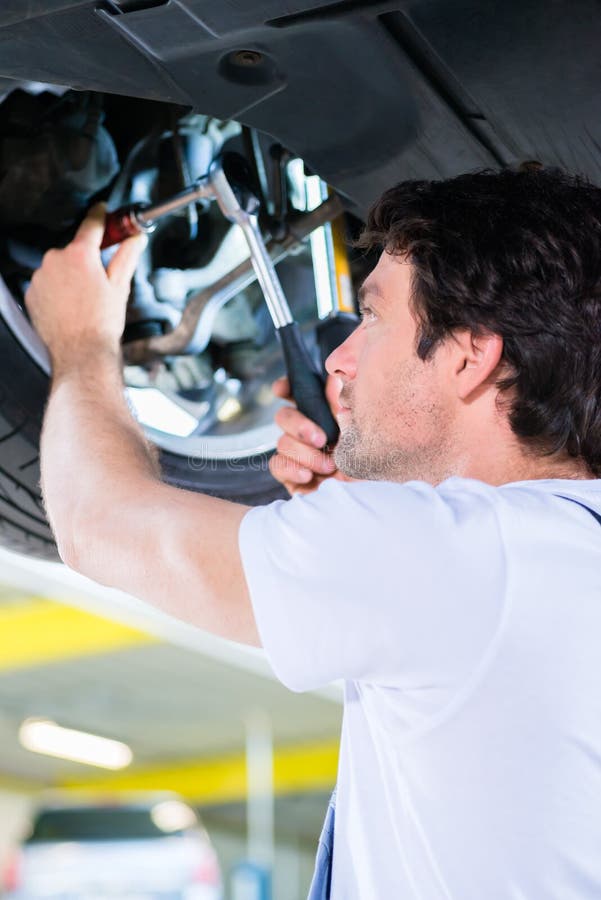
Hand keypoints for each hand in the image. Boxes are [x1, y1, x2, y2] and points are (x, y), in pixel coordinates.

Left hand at [24, 203, 146, 369]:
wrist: (81, 353)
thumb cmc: (102, 323)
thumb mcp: (120, 286)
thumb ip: (127, 256)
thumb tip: (136, 239)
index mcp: (80, 254)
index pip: (91, 224)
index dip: (100, 215)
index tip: (103, 210)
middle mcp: (56, 260)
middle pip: (74, 249)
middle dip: (86, 259)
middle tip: (100, 279)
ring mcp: (40, 276)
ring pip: (59, 266)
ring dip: (71, 275)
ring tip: (84, 299)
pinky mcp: (31, 291)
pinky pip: (47, 282)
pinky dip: (58, 288)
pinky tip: (71, 305)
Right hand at [269, 373, 357, 495]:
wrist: (371, 494)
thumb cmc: (368, 460)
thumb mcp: (358, 428)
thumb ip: (342, 403)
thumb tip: (332, 376)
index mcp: (322, 414)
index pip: (297, 393)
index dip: (285, 387)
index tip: (282, 390)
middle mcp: (306, 431)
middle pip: (283, 416)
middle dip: (299, 426)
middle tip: (322, 439)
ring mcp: (297, 454)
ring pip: (282, 443)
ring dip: (306, 454)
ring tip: (330, 466)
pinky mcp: (291, 475)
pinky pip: (277, 465)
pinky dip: (292, 468)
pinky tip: (309, 475)